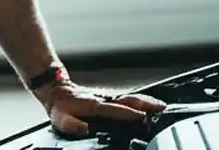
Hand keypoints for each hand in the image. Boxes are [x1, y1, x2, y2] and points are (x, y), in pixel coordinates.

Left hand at [40, 78, 166, 135]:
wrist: (56, 88)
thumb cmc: (60, 105)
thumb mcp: (60, 119)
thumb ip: (71, 125)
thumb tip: (84, 130)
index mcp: (95, 105)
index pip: (116, 109)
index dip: (129, 113)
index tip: (144, 117)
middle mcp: (104, 99)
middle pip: (128, 99)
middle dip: (145, 103)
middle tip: (161, 107)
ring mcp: (107, 97)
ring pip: (130, 97)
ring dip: (145, 101)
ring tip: (161, 106)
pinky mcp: (109, 97)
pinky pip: (127, 98)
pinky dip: (139, 100)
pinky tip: (147, 105)